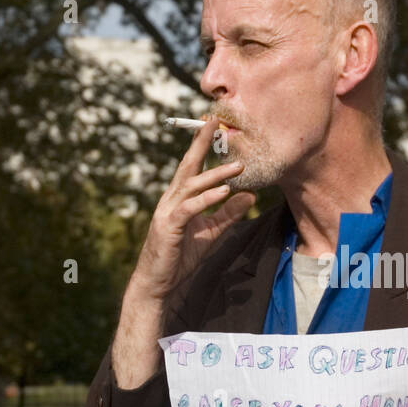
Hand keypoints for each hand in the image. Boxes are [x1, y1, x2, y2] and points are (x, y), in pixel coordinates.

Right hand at [133, 115, 254, 300]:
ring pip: (191, 186)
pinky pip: (189, 208)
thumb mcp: (211, 232)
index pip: (191, 167)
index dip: (201, 145)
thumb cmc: (181, 256)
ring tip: (238, 167)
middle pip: (187, 166)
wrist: (158, 283)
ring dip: (215, 174)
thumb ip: (228, 214)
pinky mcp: (168, 227)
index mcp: (178, 198)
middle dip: (200, 143)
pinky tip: (224, 192)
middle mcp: (170, 199)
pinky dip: (207, 199)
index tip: (213, 124)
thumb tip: (249, 196)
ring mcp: (167, 212)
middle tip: (216, 123)